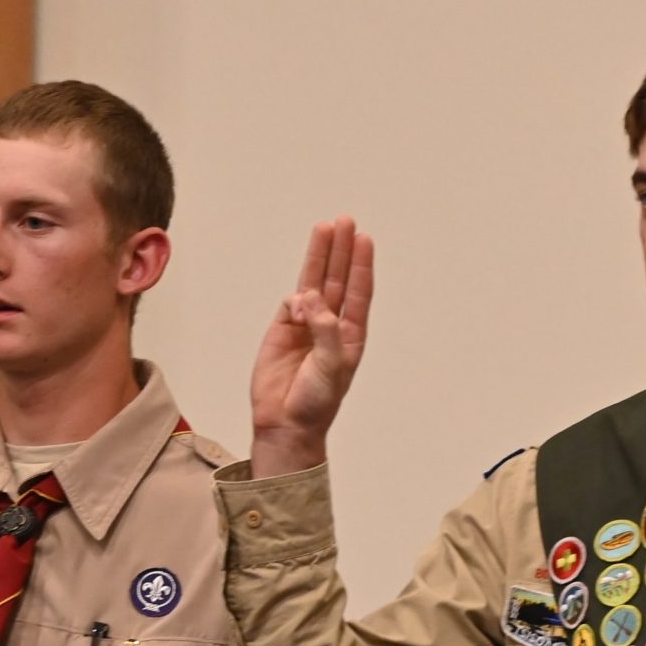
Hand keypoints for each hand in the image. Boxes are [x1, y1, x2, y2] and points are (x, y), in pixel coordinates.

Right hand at [247, 217, 372, 476]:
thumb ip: (324, 330)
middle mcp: (329, 326)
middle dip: (341, 250)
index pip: (357, 292)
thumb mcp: (331, 367)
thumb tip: (310, 298)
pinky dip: (296, 299)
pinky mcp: (282, 330)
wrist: (285, 423)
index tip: (363, 239)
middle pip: (337, 279)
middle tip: (344, 222)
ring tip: (324, 229)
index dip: (360, 264)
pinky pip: (291, 304)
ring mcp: (305, 326)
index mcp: (350, 335)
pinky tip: (300, 304)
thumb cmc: (315, 403)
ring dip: (319, 257)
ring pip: (313, 284)